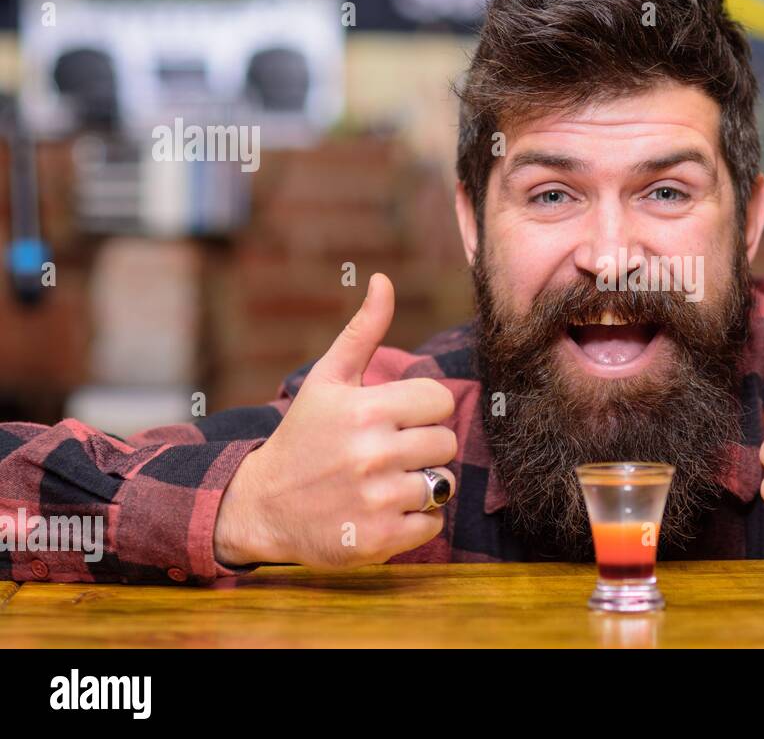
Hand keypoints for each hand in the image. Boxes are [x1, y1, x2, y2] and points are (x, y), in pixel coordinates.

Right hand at [214, 273, 456, 568]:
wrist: (261, 506)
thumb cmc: (303, 437)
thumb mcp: (327, 380)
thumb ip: (362, 332)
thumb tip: (383, 280)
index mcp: (365, 410)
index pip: (440, 401)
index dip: (422, 410)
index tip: (395, 419)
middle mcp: (372, 454)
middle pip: (446, 443)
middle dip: (422, 447)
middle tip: (387, 453)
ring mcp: (377, 499)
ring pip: (443, 483)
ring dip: (421, 484)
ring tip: (383, 482)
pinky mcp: (379, 540)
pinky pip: (432, 524)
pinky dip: (414, 521)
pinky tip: (380, 511)